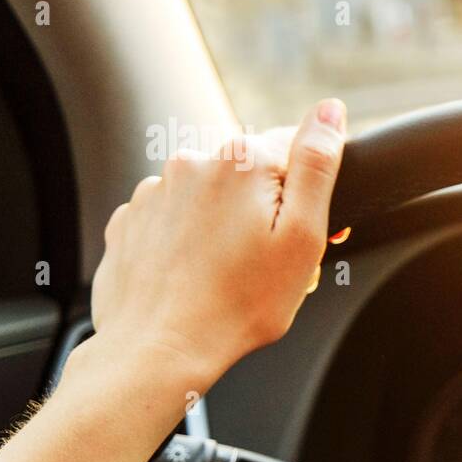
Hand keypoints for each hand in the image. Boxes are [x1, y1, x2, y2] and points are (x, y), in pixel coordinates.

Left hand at [90, 99, 347, 391]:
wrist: (159, 350)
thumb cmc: (238, 305)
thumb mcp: (302, 236)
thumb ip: (317, 165)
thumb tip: (330, 111)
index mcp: (241, 162)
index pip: (295, 151)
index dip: (310, 194)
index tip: (308, 233)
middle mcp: (192, 163)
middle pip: (252, 176)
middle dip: (268, 212)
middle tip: (272, 265)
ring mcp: (155, 192)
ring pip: (211, 198)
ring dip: (227, 226)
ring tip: (231, 277)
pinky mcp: (131, 221)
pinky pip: (174, 220)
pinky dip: (189, 242)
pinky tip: (198, 277)